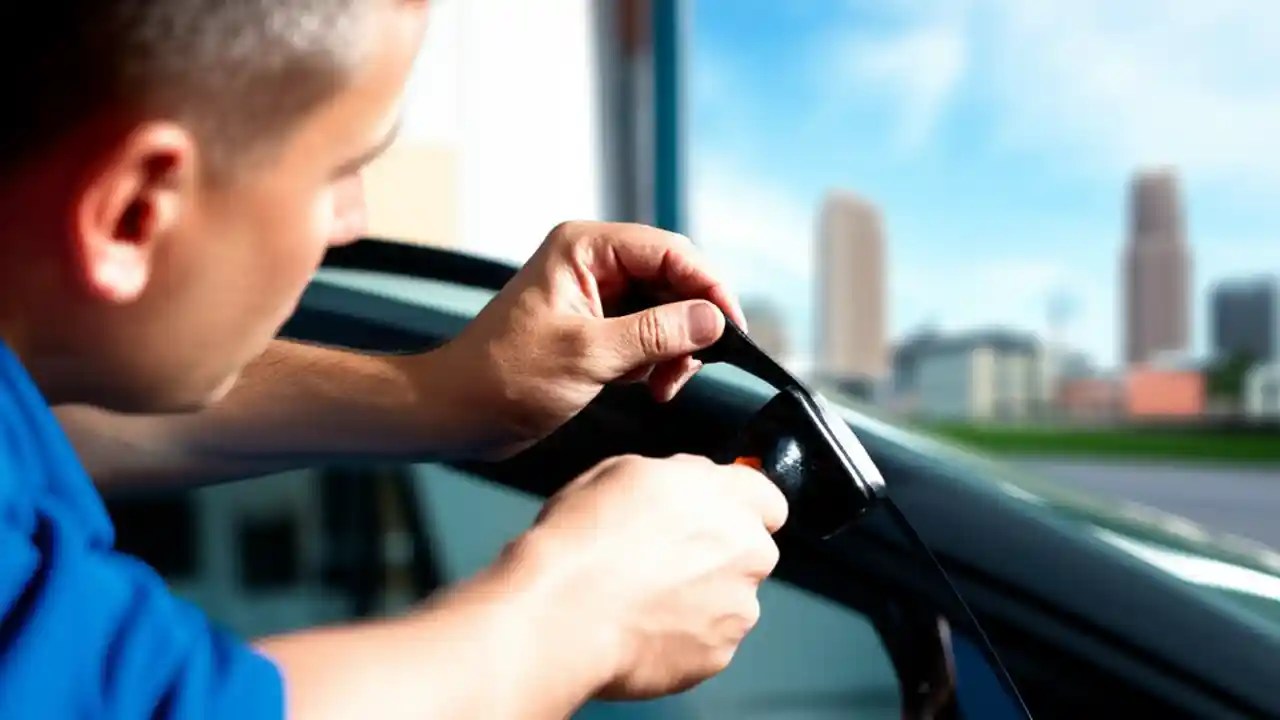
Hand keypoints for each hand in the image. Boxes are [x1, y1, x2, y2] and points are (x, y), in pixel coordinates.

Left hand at [436, 221, 746, 457]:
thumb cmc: (503, 377)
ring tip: (663, 386)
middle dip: (691, 324)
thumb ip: (656, 334)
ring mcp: (596, 297)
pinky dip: (658, 362)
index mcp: (585, 249)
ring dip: (675, 350)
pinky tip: (649, 387)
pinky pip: (648, 336)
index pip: (671, 251)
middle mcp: (593, 264)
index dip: (708, 287)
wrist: (458, 413)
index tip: (732, 328)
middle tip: (694, 366)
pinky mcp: (597, 329)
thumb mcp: (588, 355)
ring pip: (666, 311)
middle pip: (674, 279)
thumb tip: (713, 320)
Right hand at [508, 454, 787, 698]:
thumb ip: (675, 477)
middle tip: (662, 560)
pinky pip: (707, 642)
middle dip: (718, 555)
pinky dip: (682, 637)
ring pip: (729, 599)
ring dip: (700, 598)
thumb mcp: (621, 471)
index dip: (736, 507)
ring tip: (641, 599)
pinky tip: (640, 627)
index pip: (767, 499)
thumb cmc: (582, 540)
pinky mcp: (718, 655)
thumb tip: (686, 486)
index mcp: (728, 498)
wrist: (563, 614)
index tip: (709, 517)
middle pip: (749, 551)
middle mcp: (747, 551)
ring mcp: (737, 609)